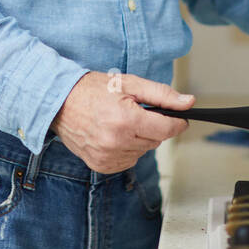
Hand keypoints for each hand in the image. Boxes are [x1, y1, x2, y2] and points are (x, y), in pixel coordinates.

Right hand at [49, 71, 193, 173]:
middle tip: (135, 112)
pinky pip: (127, 161)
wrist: (60, 102)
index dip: (177, 123)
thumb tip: (188, 103)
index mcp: (126, 120)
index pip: (167, 129)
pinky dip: (126, 149)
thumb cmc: (92, 90)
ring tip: (120, 122)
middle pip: (156, 141)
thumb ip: (162, 94)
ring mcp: (107, 156)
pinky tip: (114, 135)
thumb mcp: (130, 84)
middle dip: (152, 127)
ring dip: (139, 139)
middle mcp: (116, 142)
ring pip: (142, 152)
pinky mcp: (100, 165)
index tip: (178, 118)